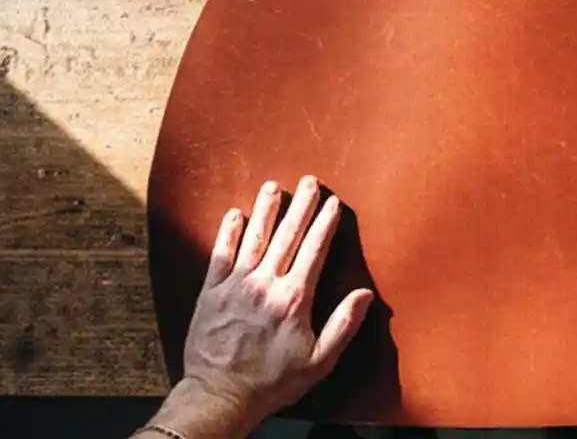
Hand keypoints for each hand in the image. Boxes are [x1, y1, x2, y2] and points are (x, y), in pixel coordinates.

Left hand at [147, 176, 373, 438]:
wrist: (221, 395)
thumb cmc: (273, 382)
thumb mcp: (319, 362)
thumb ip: (343, 325)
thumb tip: (365, 294)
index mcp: (294, 299)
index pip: (314, 250)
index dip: (325, 223)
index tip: (332, 203)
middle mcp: (265, 284)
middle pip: (287, 235)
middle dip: (301, 206)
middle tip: (309, 181)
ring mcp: (236, 285)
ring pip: (254, 238)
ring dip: (265, 210)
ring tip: (273, 186)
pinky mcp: (211, 292)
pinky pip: (220, 254)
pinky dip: (228, 233)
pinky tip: (234, 214)